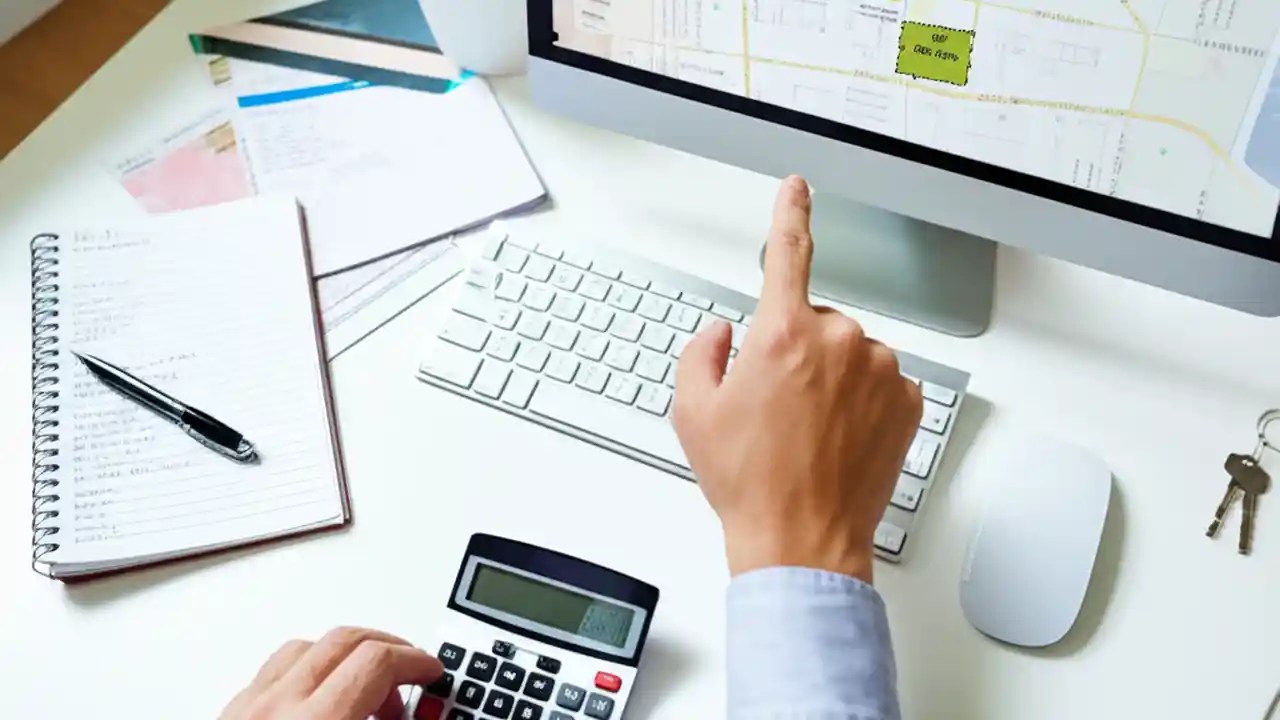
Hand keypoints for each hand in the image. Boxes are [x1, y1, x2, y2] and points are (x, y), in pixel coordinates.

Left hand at [220, 627, 442, 719]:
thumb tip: (419, 713)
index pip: (376, 662)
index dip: (416, 661)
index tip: (430, 672)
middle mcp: (274, 710)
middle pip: (344, 641)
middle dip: (388, 650)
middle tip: (410, 675)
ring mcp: (244, 709)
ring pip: (304, 648)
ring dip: (346, 658)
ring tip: (367, 690)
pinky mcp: (227, 715)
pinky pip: (272, 672)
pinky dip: (306, 673)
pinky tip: (321, 702)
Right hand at [672, 175, 922, 583]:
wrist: (802, 540)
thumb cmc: (750, 481)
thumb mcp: (693, 413)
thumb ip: (702, 354)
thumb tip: (723, 333)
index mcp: (782, 334)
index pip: (788, 253)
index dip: (791, 213)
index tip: (798, 188)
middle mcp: (839, 341)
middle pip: (812, 322)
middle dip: (793, 351)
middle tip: (775, 408)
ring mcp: (880, 371)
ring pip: (849, 353)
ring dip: (830, 379)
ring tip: (806, 432)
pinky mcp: (908, 400)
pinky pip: (879, 382)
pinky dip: (861, 402)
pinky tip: (838, 438)